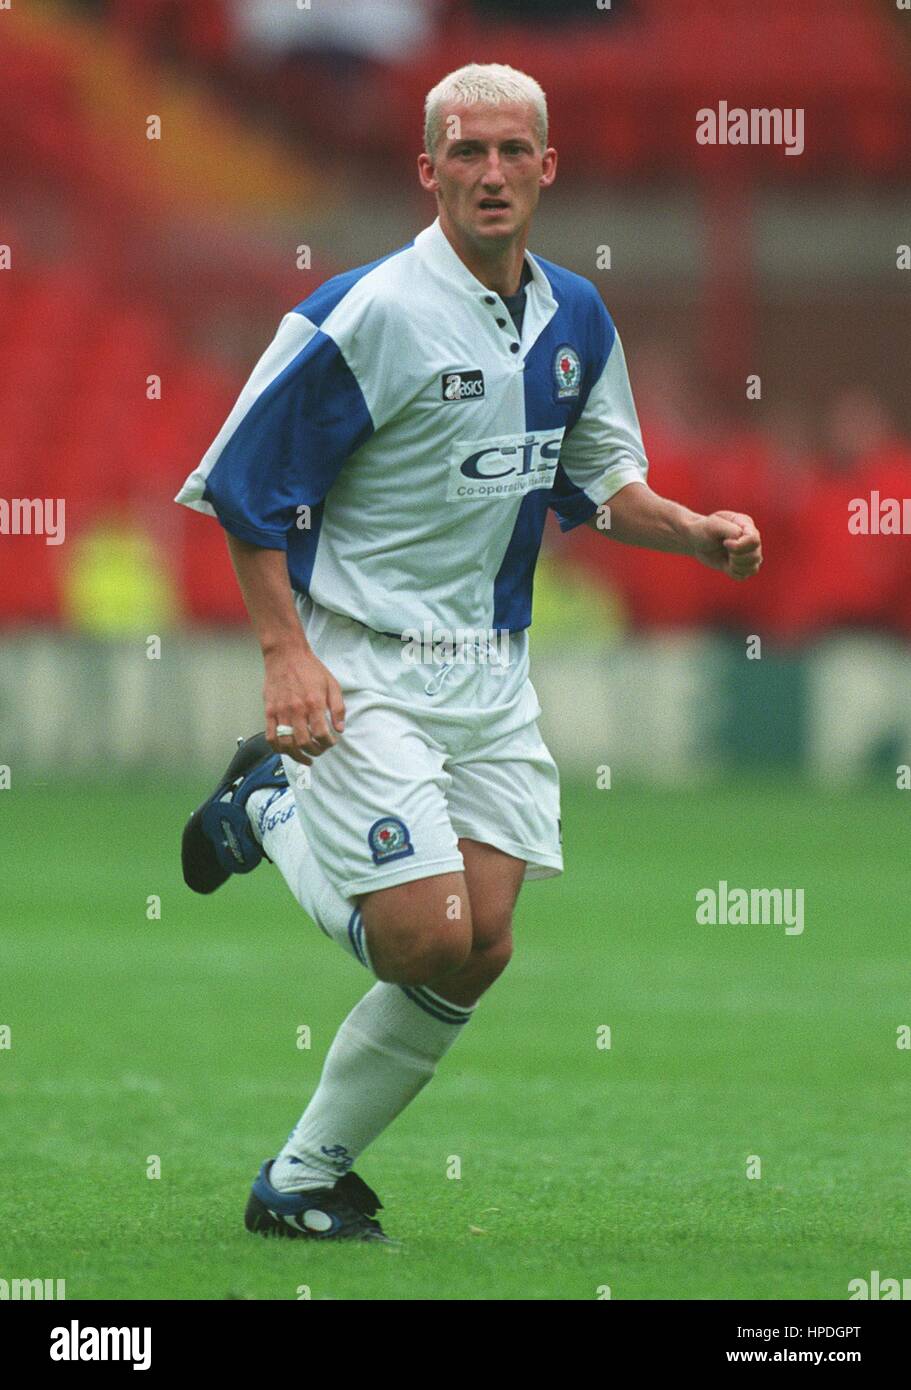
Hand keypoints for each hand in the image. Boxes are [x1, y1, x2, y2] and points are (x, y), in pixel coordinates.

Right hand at [263, 645, 345, 764]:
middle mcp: (297, 710)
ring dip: (297, 755)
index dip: (328, 743)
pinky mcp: (269, 711)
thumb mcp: (332, 684)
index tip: (331, 742)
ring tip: (305, 757)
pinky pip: (270, 737)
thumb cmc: (310, 668)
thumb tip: (340, 729)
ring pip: (286, 743)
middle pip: (304, 742)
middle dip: (315, 751)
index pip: (321, 734)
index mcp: (314, 703)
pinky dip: (278, 748)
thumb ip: (338, 708)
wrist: (286, 654)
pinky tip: (286, 750)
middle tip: (319, 750)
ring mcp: (281, 712)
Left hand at [691, 510, 762, 580]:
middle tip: (724, 549)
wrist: (696, 539)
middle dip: (737, 557)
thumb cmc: (704, 529)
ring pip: (753, 568)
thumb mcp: (714, 524)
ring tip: (727, 558)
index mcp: (746, 525)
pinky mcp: (740, 565)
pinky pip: (744, 576)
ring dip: (737, 566)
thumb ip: (730, 529)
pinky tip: (726, 565)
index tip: (724, 543)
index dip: (739, 546)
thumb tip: (742, 539)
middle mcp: (751, 539)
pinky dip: (734, 573)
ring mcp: (747, 553)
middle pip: (755, 556)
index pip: (754, 540)